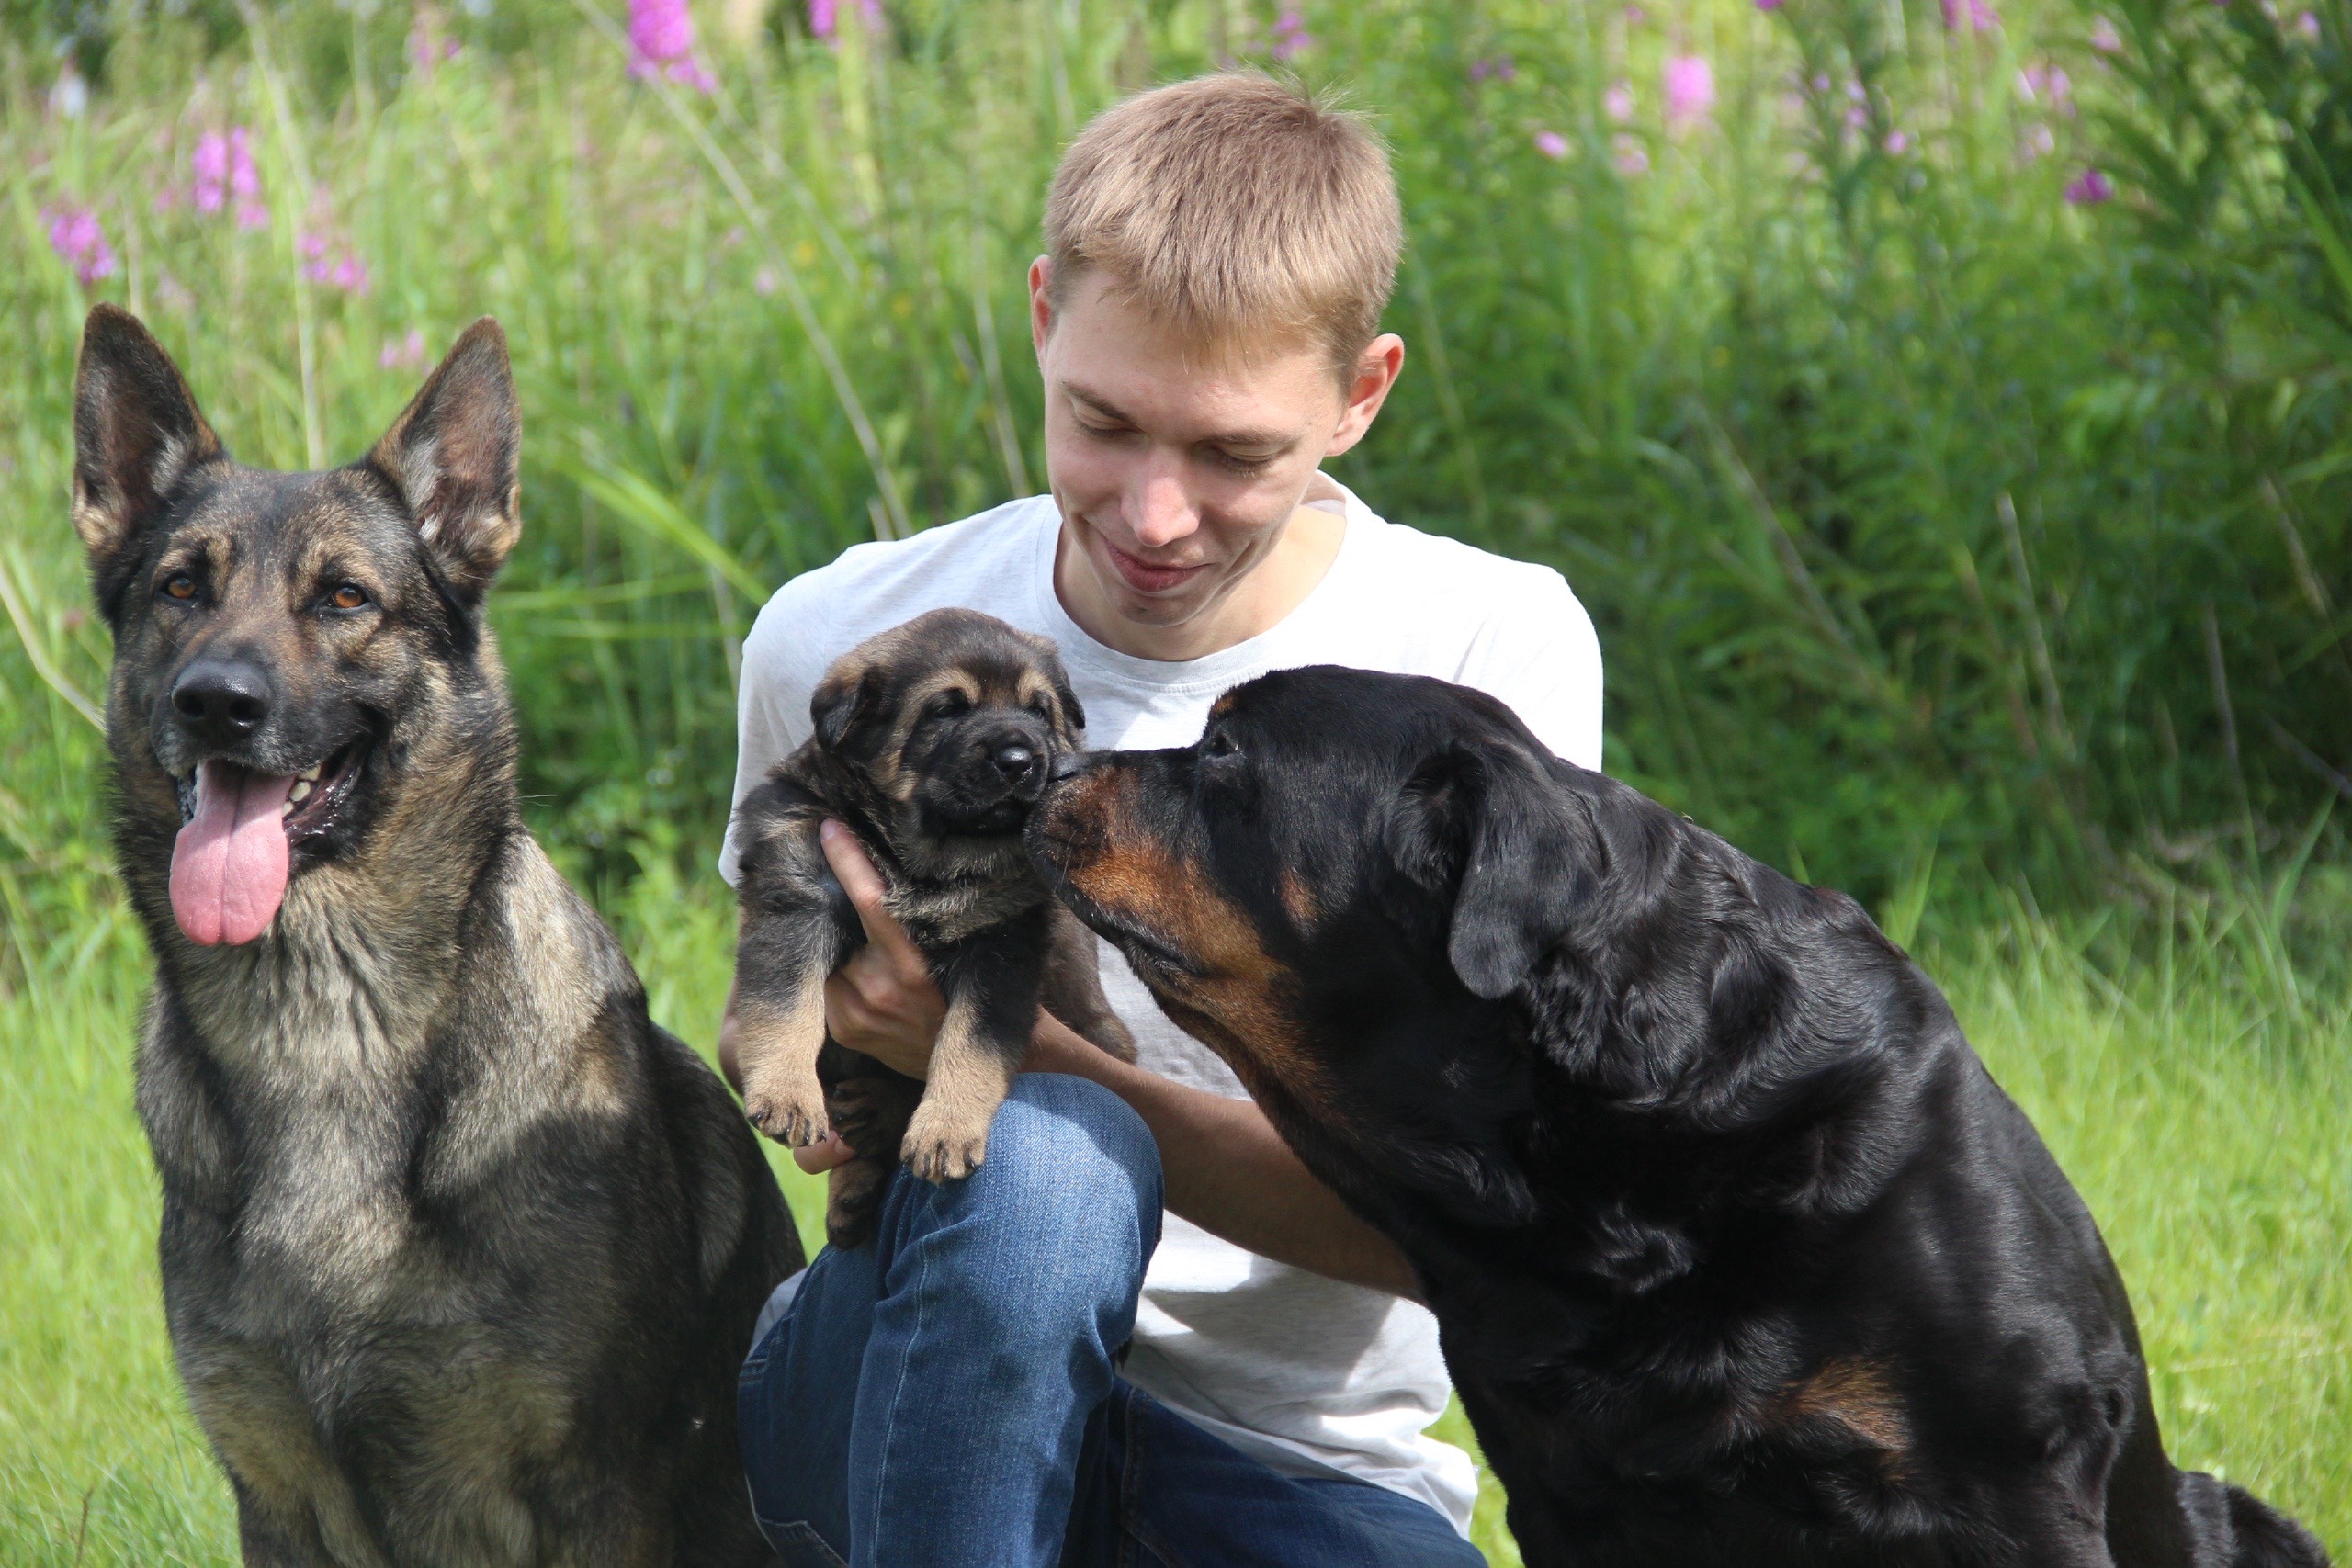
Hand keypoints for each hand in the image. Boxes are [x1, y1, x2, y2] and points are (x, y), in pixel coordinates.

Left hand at [818, 820, 946, 1080]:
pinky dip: (835, 973)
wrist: (964, 1063)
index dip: (848, 861)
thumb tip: (893, 868)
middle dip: (830, 905)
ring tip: (853, 940)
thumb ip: (921, 920)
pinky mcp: (844, 1029)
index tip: (830, 828)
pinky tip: (856, 974)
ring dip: (834, 943)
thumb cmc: (965, 991)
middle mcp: (879, 988)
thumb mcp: (954, 952)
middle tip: (823, 877)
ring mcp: (856, 1012)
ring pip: (828, 957)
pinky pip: (827, 986)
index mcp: (913, 964)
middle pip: (840, 928)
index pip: (872, 902)